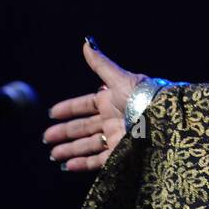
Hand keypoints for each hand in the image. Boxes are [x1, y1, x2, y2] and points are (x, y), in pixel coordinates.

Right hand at [43, 39, 145, 171]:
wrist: (163, 118)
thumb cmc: (142, 95)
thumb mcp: (118, 78)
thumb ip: (100, 63)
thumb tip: (86, 42)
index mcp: (111, 100)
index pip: (85, 105)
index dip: (69, 108)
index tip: (52, 113)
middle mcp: (112, 119)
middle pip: (83, 127)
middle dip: (64, 132)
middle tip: (46, 138)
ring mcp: (116, 136)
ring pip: (88, 145)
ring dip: (70, 149)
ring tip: (53, 155)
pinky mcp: (120, 153)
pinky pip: (98, 160)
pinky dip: (83, 163)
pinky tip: (68, 165)